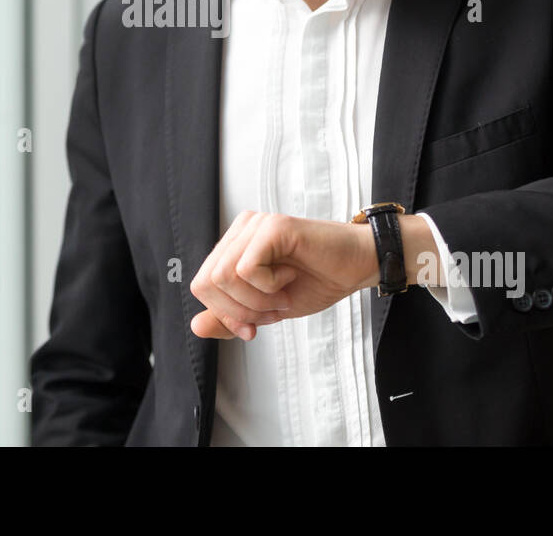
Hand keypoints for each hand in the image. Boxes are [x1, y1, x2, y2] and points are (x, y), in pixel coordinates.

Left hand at [190, 210, 377, 340]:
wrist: (357, 267)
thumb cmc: (316, 281)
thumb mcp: (266, 310)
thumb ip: (231, 318)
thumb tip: (195, 327)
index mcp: (234, 246)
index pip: (201, 285)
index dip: (224, 314)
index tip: (254, 326)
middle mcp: (240, 229)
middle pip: (207, 283)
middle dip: (240, 311)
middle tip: (273, 310)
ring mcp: (255, 225)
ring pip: (224, 277)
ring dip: (256, 300)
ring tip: (283, 295)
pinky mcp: (273, 226)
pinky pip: (246, 269)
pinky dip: (268, 287)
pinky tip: (289, 277)